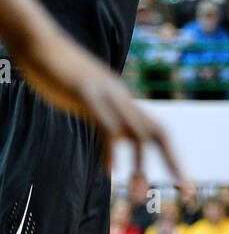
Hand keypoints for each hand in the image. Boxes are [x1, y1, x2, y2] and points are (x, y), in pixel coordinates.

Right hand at [47, 50, 189, 181]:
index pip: (158, 130)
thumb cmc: (60, 73)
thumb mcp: (88, 99)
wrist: (39, 42)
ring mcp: (106, 94)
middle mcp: (121, 97)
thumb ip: (103, 116)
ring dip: (140, 162)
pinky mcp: (85, 92)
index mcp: (123, 101)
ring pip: (135, 130)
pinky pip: (105, 123)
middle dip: (173, 162)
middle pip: (159, 131)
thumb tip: (116, 137)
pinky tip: (111, 171)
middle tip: (185, 190)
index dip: (172, 156)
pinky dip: (112, 149)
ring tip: (137, 191)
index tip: (182, 182)